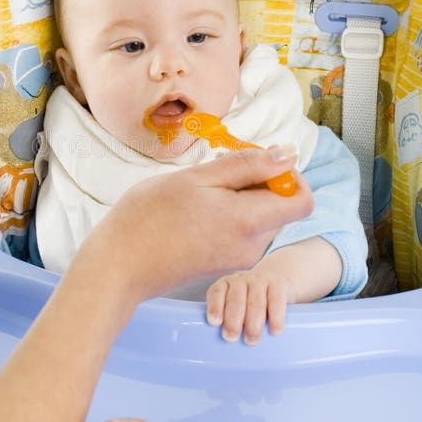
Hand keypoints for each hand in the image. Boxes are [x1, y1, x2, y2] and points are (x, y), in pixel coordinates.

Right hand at [77, 145, 311, 307]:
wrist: (118, 266)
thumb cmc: (149, 216)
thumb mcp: (198, 178)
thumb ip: (248, 165)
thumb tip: (288, 155)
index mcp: (249, 222)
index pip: (302, 200)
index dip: (289, 176)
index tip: (258, 163)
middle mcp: (252, 247)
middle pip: (280, 208)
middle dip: (258, 183)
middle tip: (217, 172)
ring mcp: (237, 260)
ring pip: (259, 220)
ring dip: (240, 199)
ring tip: (199, 192)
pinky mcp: (222, 266)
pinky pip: (241, 235)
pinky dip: (228, 216)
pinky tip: (194, 210)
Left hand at [206, 267, 292, 344]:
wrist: (276, 276)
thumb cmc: (249, 298)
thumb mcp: (236, 303)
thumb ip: (228, 317)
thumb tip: (224, 343)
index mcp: (225, 284)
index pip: (217, 292)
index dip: (215, 307)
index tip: (214, 322)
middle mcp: (241, 280)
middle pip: (236, 299)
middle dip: (233, 320)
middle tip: (231, 337)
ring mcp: (259, 280)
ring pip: (256, 302)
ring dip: (253, 323)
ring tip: (252, 340)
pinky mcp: (278, 284)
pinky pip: (276, 301)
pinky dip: (276, 317)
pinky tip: (274, 331)